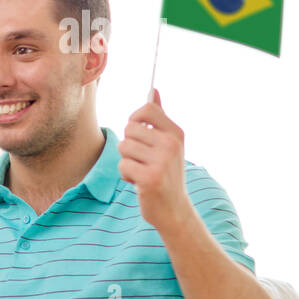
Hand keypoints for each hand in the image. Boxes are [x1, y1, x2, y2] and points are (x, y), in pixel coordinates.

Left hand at [118, 89, 192, 231]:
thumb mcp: (168, 144)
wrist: (173, 209)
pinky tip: (140, 182)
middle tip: (143, 160)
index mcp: (176, 133)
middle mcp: (171, 144)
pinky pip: (123, 166)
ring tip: (142, 171)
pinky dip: (126, 175)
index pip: (147, 110)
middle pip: (129, 129)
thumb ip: (158, 118)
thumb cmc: (166, 173)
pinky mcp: (149, 177)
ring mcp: (161, 161)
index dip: (135, 119)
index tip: (138, 132)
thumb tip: (153, 90)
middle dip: (129, 145)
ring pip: (124, 147)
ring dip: (127, 161)